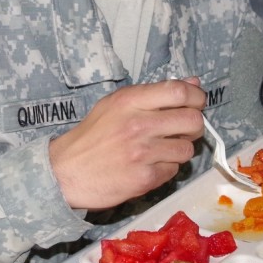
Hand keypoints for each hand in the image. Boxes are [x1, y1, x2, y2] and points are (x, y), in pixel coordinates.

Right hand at [50, 78, 205, 210]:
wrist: (66, 172)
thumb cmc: (92, 137)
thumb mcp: (115, 104)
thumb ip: (153, 94)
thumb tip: (193, 83)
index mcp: (130, 101)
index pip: (180, 92)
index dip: (197, 97)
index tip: (197, 103)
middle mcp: (139, 124)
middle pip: (192, 120)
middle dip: (194, 125)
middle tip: (183, 129)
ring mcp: (143, 153)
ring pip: (187, 149)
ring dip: (179, 149)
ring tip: (162, 149)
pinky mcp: (145, 178)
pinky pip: (173, 170)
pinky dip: (166, 168)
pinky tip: (150, 165)